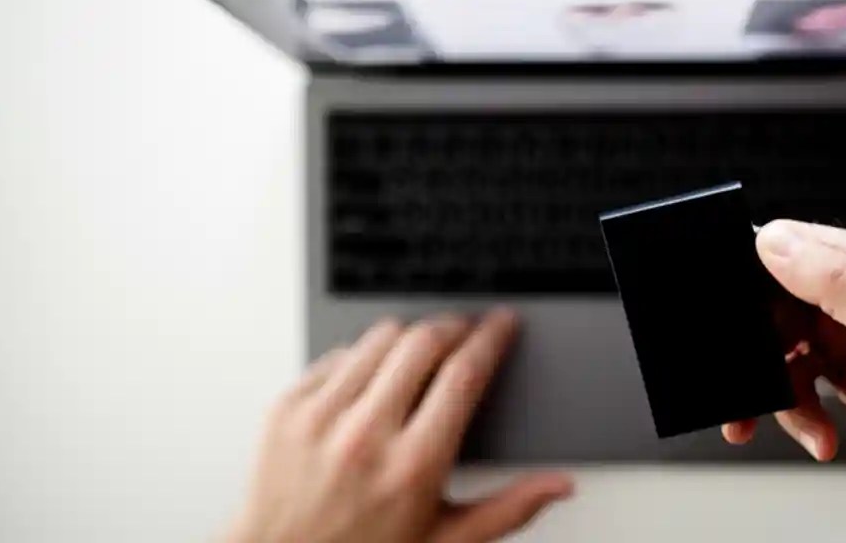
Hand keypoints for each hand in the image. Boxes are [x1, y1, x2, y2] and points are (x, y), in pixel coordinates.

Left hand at [225, 309, 572, 542]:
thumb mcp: (445, 539)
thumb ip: (509, 509)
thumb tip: (557, 486)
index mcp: (412, 466)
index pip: (464, 374)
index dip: (491, 337)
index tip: (502, 324)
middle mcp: (365, 436)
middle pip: (424, 341)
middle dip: (455, 325)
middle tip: (468, 329)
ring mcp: (321, 417)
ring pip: (380, 337)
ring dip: (410, 333)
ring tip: (423, 349)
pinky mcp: (288, 407)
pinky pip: (337, 354)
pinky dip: (362, 356)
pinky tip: (374, 376)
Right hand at [723, 221, 845, 542]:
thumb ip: (838, 286)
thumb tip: (777, 241)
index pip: (802, 243)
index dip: (763, 278)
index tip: (747, 320)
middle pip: (783, 296)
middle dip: (766, 344)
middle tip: (764, 378)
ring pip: (785, 342)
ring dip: (782, 386)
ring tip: (804, 420)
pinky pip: (799, 376)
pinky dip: (798, 408)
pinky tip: (818, 432)